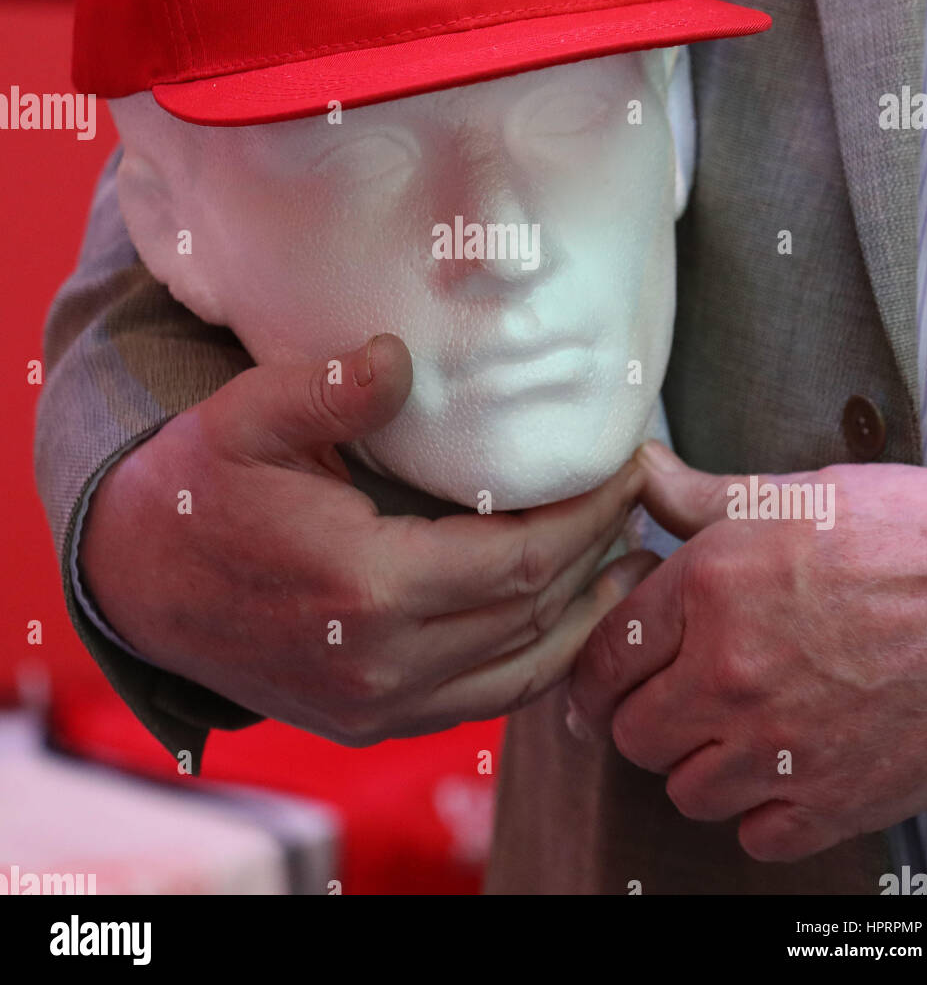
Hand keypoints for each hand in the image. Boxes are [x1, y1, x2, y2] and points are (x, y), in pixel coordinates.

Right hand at [80, 334, 654, 745]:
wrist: (133, 585)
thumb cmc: (194, 491)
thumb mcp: (244, 418)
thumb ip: (328, 389)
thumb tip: (399, 357)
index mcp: (363, 588)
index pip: (522, 559)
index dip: (588, 514)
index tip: (629, 466)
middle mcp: (381, 664)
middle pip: (534, 615)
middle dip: (599, 553)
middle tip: (640, 498)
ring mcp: (376, 706)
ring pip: (521, 672)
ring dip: (585, 618)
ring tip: (626, 559)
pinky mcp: (369, 723)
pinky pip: (482, 703)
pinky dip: (537, 662)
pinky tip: (561, 621)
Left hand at [567, 441, 926, 860]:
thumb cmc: (909, 535)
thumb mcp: (794, 497)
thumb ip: (701, 497)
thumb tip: (641, 471)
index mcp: (709, 591)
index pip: (604, 657)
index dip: (596, 670)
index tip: (607, 676)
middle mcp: (731, 676)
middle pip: (632, 734)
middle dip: (640, 716)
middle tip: (669, 698)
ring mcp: (783, 748)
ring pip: (685, 791)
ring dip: (697, 765)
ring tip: (728, 732)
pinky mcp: (837, 801)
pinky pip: (757, 835)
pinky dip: (760, 812)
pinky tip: (782, 771)